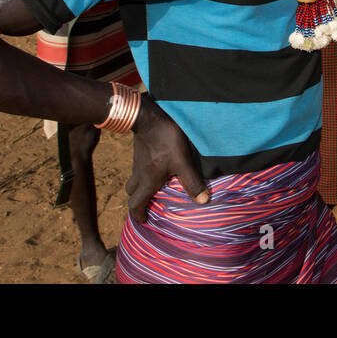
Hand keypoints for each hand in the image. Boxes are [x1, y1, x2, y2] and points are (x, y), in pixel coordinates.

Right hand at [126, 95, 209, 221]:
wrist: (148, 117)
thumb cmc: (165, 141)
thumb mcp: (182, 163)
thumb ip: (192, 182)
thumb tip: (203, 201)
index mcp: (147, 182)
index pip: (135, 205)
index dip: (138, 214)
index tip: (144, 220)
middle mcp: (139, 174)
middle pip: (133, 193)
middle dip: (139, 200)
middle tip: (149, 203)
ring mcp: (137, 162)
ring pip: (134, 179)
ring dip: (141, 186)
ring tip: (154, 186)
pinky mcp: (139, 151)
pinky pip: (138, 167)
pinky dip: (144, 172)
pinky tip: (157, 167)